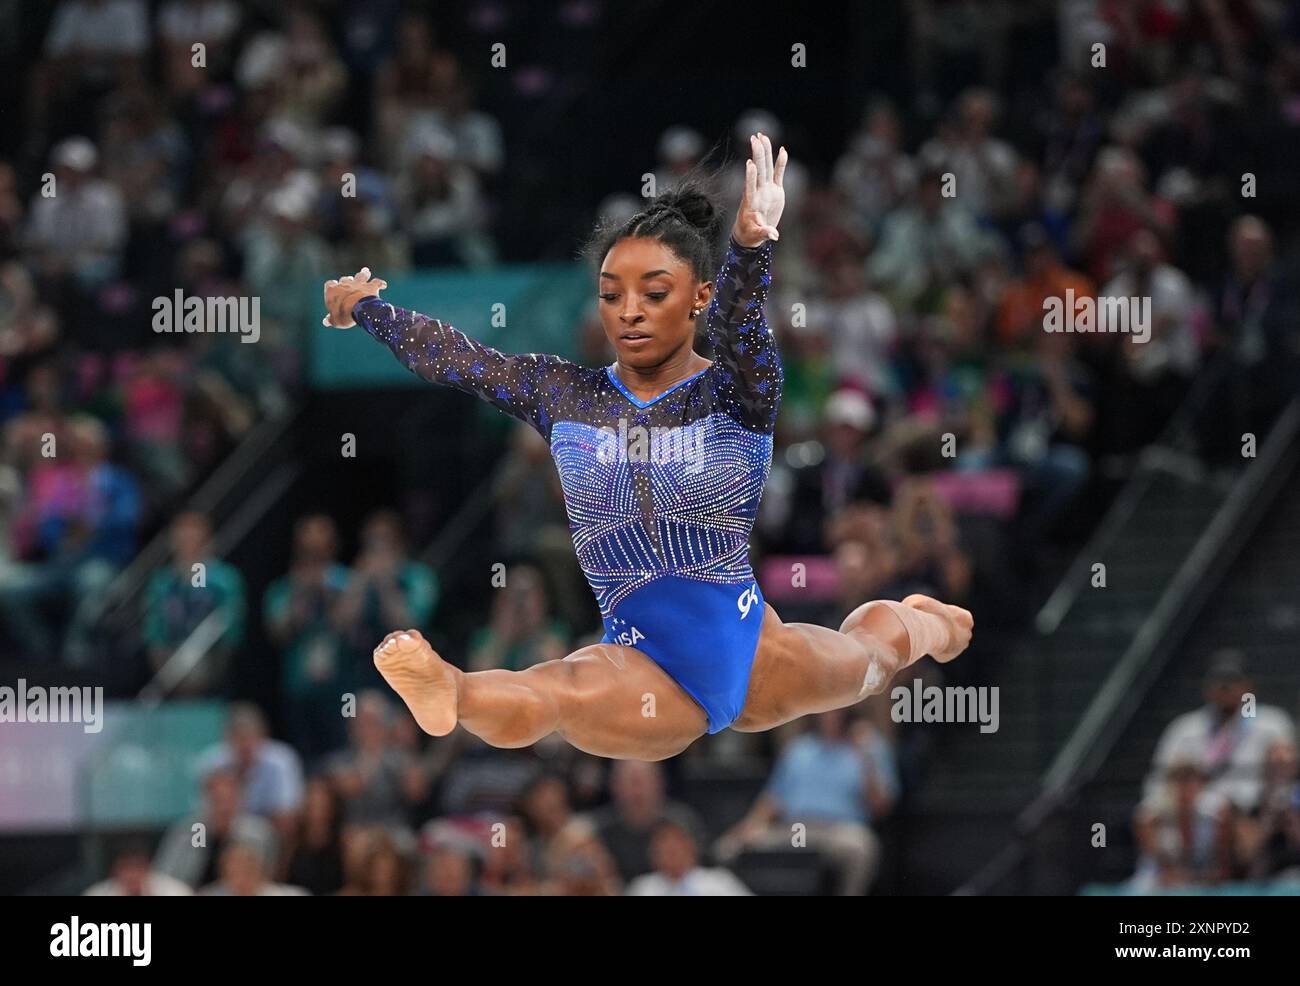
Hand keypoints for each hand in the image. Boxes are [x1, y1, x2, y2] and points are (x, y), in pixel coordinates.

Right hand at [322, 267, 387, 327]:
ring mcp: (358, 284)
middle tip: (349, 282)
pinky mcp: (370, 287)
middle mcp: (345, 284)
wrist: (357, 308)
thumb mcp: (335, 320)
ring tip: (366, 271)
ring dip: (364, 274)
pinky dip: (380, 283)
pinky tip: (384, 285)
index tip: (333, 288)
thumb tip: (326, 322)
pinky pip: (377, 282)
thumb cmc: (343, 315)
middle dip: (347, 281)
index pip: (329, 284)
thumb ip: (331, 319)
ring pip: (360, 276)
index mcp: (332, 291)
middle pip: (345, 279)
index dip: (332, 286)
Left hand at [733, 132, 786, 246]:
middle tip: (754, 139)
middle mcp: (759, 192)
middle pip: (759, 170)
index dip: (750, 176)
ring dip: (765, 152)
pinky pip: (778, 174)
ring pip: (767, 168)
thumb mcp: (757, 235)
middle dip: (757, 155)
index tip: (749, 164)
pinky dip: (780, 163)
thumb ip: (765, 233)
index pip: (750, 186)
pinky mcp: (775, 190)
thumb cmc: (751, 234)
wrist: (752, 233)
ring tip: (762, 136)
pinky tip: (782, 150)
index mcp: (752, 202)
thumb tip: (774, 236)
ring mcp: (766, 189)